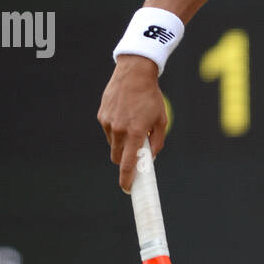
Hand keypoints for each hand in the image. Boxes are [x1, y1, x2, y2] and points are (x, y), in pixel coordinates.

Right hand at [97, 56, 166, 192]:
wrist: (134, 74)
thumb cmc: (151, 98)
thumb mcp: (161, 120)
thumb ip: (156, 142)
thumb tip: (150, 158)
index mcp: (135, 132)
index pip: (128, 163)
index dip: (127, 179)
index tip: (127, 189)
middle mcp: (119, 129)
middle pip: (117, 157)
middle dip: (125, 160)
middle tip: (134, 153)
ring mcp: (108, 123)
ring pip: (113, 144)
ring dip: (121, 142)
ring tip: (132, 125)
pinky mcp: (102, 116)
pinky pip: (108, 131)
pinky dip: (116, 130)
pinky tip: (124, 115)